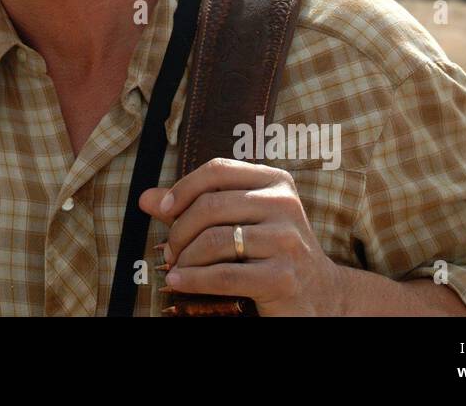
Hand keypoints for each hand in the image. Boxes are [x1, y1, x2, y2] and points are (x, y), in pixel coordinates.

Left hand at [138, 157, 344, 315]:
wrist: (319, 295)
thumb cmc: (270, 252)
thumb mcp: (239, 220)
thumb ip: (194, 207)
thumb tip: (145, 198)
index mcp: (275, 182)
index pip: (218, 170)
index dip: (183, 187)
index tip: (163, 208)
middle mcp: (284, 205)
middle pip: (211, 206)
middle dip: (179, 230)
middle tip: (169, 251)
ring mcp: (286, 241)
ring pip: (213, 241)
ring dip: (185, 258)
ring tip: (176, 268)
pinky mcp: (282, 277)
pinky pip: (223, 274)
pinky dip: (193, 279)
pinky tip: (179, 281)